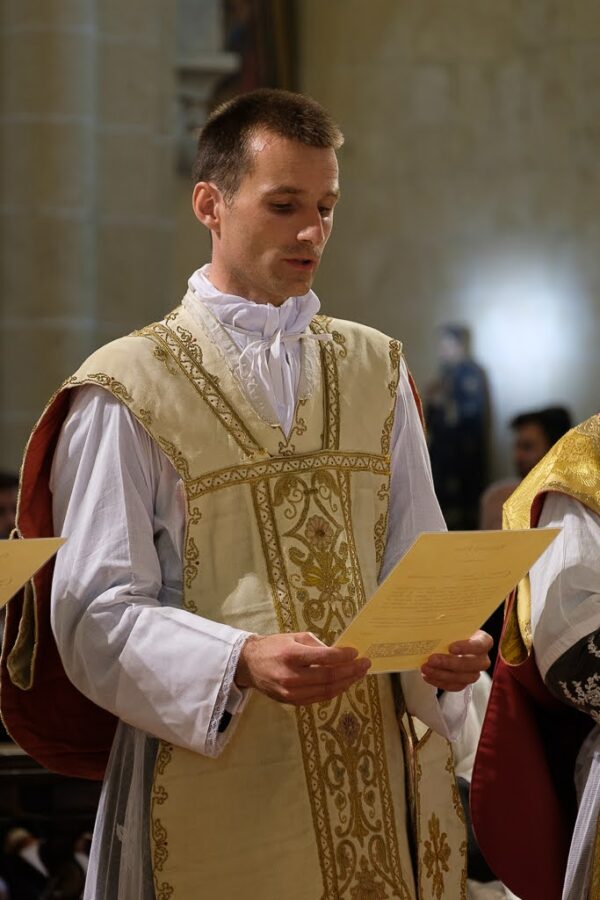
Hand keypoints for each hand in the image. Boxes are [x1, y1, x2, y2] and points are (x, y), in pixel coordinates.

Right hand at [235, 632, 370, 705]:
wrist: (249, 665)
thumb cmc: (273, 647)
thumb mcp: (294, 637)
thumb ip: (316, 645)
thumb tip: (339, 654)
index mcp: (291, 655)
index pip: (324, 658)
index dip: (343, 656)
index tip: (356, 652)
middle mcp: (292, 676)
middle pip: (329, 677)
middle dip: (351, 671)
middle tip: (365, 664)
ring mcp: (291, 693)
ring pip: (327, 691)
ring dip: (346, 682)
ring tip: (359, 674)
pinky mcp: (292, 702)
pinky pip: (319, 698)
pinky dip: (334, 691)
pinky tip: (344, 683)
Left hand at [420, 629, 492, 691]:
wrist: (450, 641)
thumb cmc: (453, 632)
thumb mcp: (452, 626)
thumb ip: (448, 627)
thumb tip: (431, 627)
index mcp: (483, 641)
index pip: (480, 645)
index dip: (467, 647)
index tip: (451, 647)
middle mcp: (482, 658)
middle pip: (471, 665)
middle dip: (450, 663)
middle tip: (432, 659)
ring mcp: (474, 672)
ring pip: (463, 678)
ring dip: (442, 674)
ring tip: (426, 668)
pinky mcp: (464, 682)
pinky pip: (455, 686)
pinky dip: (439, 682)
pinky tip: (427, 676)